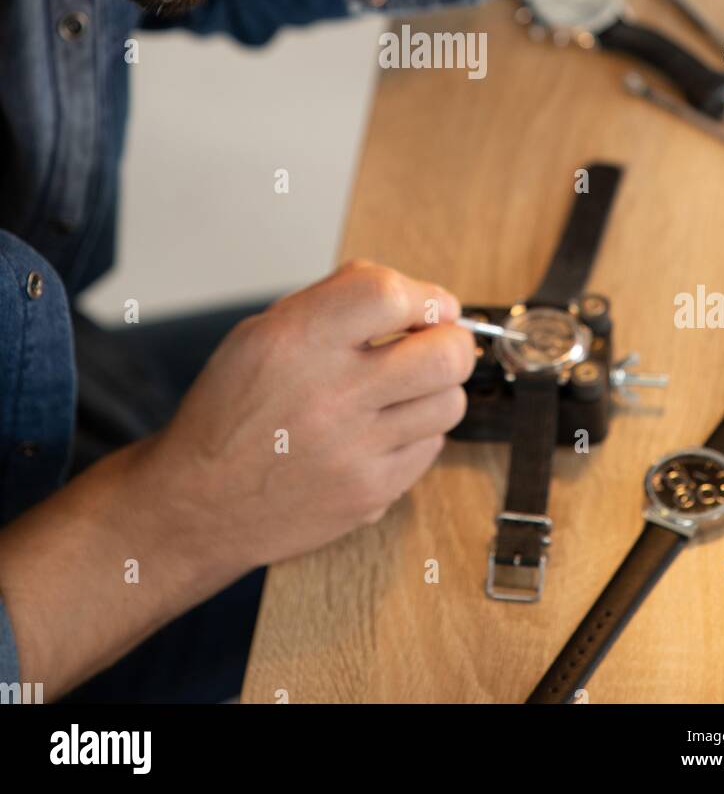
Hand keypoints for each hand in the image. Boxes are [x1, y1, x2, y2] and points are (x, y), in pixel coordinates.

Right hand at [150, 261, 474, 572]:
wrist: (197, 504)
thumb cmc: (228, 413)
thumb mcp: (259, 333)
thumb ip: (331, 302)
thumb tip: (403, 293)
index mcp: (299, 341)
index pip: (390, 294)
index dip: (426, 294)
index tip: (432, 304)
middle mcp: (331, 394)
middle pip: (445, 354)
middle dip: (451, 340)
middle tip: (435, 342)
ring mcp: (355, 450)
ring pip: (449, 403)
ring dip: (436, 388)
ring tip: (405, 388)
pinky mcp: (370, 493)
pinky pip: (430, 449)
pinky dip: (418, 432)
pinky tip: (385, 427)